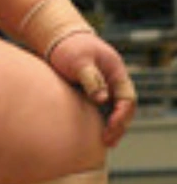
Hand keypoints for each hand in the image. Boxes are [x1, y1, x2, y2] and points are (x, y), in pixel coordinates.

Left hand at [48, 31, 136, 146]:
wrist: (56, 40)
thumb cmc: (68, 48)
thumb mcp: (79, 61)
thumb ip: (91, 79)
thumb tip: (102, 99)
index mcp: (116, 72)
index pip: (127, 99)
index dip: (121, 115)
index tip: (111, 127)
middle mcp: (113, 82)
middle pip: (124, 109)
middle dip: (119, 126)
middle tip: (108, 142)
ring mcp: (104, 87)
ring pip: (113, 111)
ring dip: (111, 127)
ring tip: (104, 142)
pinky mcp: (91, 92)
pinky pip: (101, 111)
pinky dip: (100, 122)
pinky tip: (92, 134)